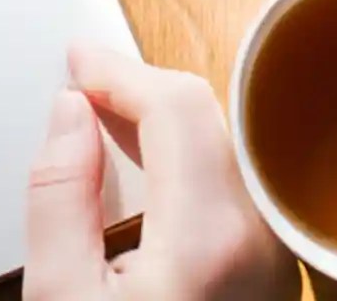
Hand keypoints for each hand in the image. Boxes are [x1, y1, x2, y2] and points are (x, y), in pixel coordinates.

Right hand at [23, 47, 300, 300]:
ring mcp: (278, 257)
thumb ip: (59, 200)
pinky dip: (185, 155)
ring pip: (223, 143)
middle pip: (205, 116)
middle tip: (85, 81)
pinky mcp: (275, 271)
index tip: (78, 60)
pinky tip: (146, 160)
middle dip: (139, 88)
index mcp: (208, 239)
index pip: (175, 106)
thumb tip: (69, 114)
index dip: (118, 71)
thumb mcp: (60, 297)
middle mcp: (261, 240)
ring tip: (106, 115)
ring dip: (163, 119)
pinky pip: (233, 182)